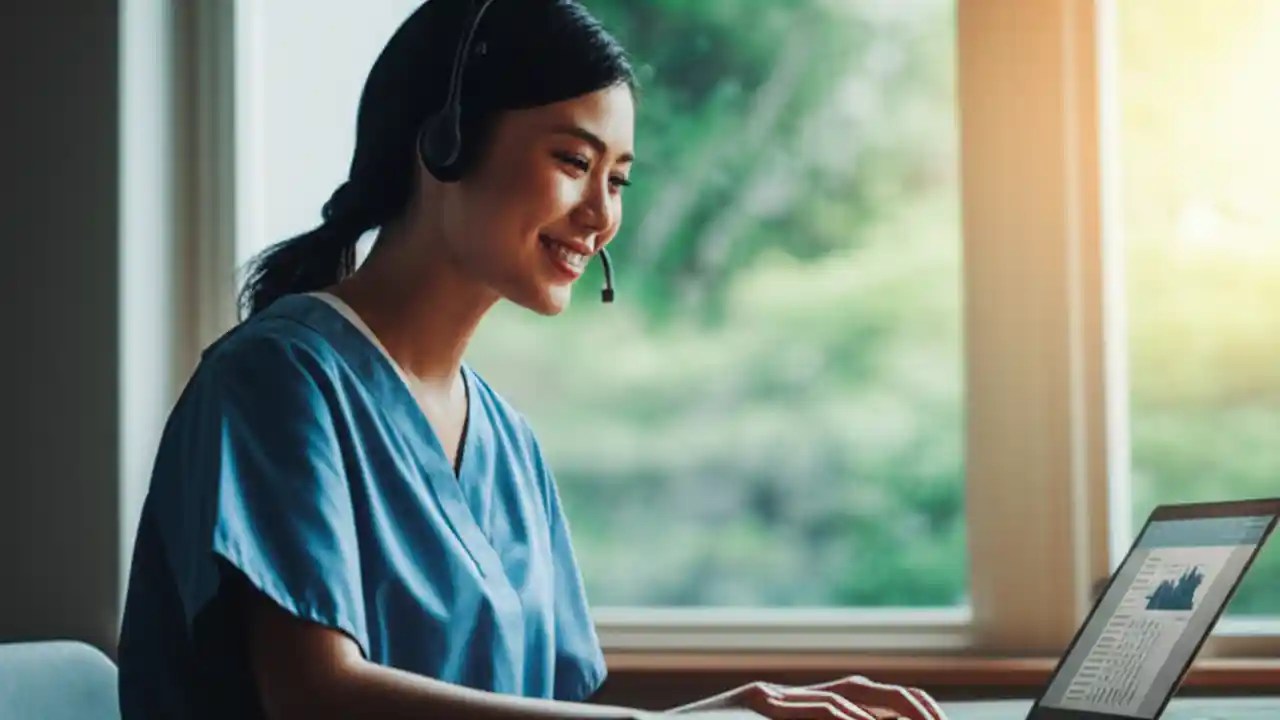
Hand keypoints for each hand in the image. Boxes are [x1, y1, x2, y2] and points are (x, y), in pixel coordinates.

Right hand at [666, 676, 946, 718]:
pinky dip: (847, 719)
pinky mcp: (754, 706)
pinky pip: (814, 710)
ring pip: (845, 697)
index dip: (900, 709)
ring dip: (890, 712)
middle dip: (909, 707)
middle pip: (862, 690)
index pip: (857, 700)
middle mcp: (782, 697)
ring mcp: (767, 701)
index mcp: (786, 708)